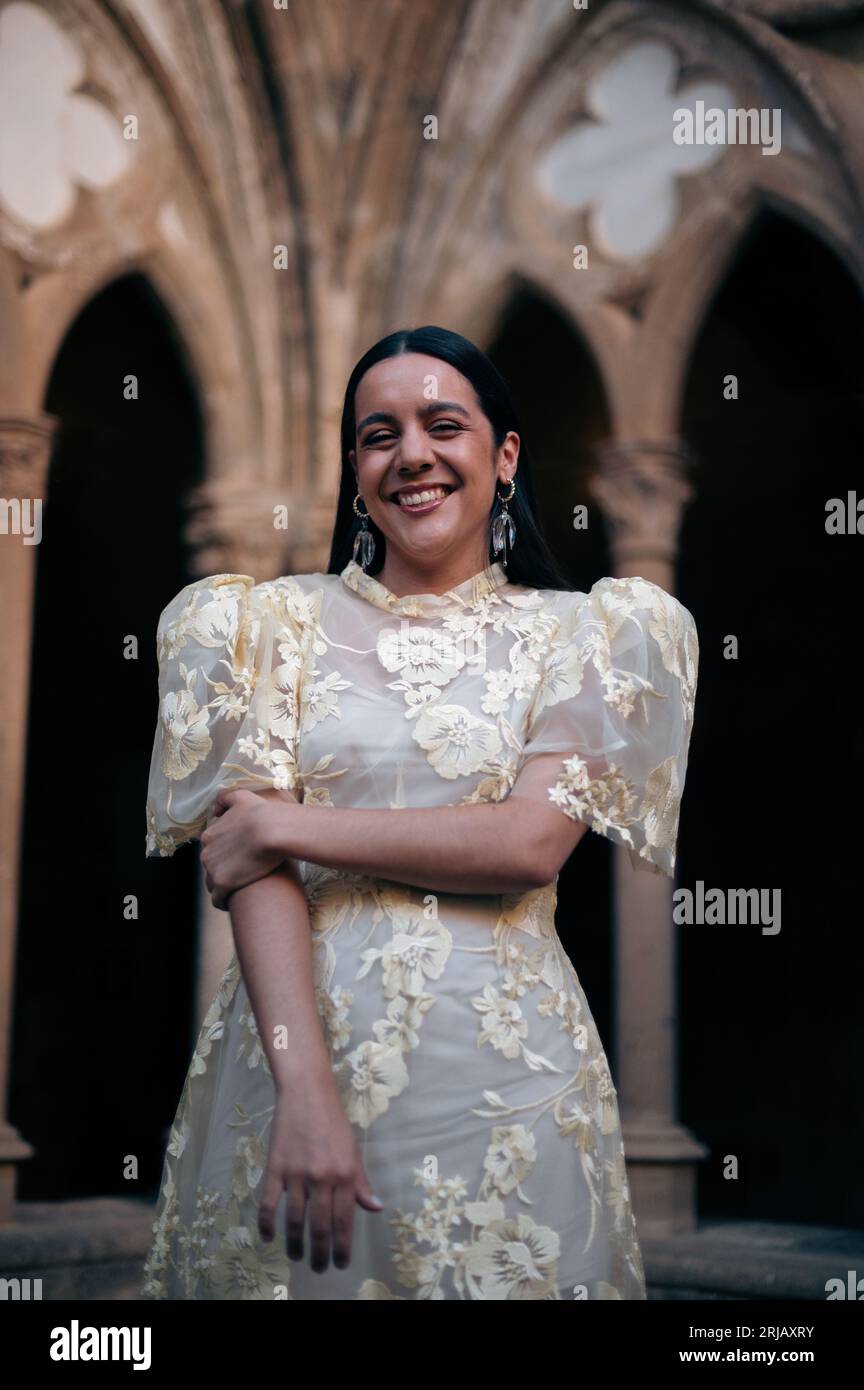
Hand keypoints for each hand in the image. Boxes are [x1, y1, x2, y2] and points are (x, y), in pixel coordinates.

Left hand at [200, 788, 292, 909]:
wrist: (273, 830)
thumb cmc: (261, 813)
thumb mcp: (241, 797)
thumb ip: (224, 800)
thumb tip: (213, 810)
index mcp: (209, 836)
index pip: (212, 851)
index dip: (225, 856)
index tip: (239, 859)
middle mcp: (206, 853)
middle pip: (211, 868)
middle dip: (223, 872)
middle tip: (243, 874)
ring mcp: (213, 870)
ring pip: (213, 885)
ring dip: (223, 888)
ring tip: (239, 891)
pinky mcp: (223, 885)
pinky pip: (218, 900)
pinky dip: (224, 902)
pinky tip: (235, 902)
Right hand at [259, 1079, 383, 1271]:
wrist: (307, 1094)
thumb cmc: (333, 1123)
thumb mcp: (353, 1151)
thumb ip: (361, 1183)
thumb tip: (375, 1208)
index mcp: (345, 1174)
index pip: (344, 1220)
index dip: (343, 1246)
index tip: (341, 1264)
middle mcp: (323, 1177)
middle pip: (320, 1226)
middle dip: (321, 1252)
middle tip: (320, 1267)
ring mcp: (297, 1174)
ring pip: (295, 1219)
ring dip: (295, 1243)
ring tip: (297, 1256)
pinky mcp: (275, 1168)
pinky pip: (268, 1203)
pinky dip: (267, 1223)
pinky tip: (268, 1236)